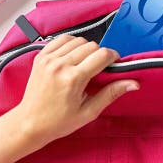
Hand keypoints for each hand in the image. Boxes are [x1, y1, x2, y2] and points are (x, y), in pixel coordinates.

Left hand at [11, 35, 139, 147]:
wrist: (30, 123)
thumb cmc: (59, 122)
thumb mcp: (89, 112)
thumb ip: (111, 93)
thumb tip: (133, 83)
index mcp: (73, 79)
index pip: (102, 55)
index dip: (113, 57)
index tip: (114, 64)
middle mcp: (60, 65)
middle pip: (91, 46)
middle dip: (100, 54)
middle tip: (99, 68)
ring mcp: (48, 59)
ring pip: (77, 40)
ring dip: (86, 48)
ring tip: (85, 64)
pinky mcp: (41, 56)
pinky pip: (62, 39)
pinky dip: (71, 44)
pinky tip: (73, 57)